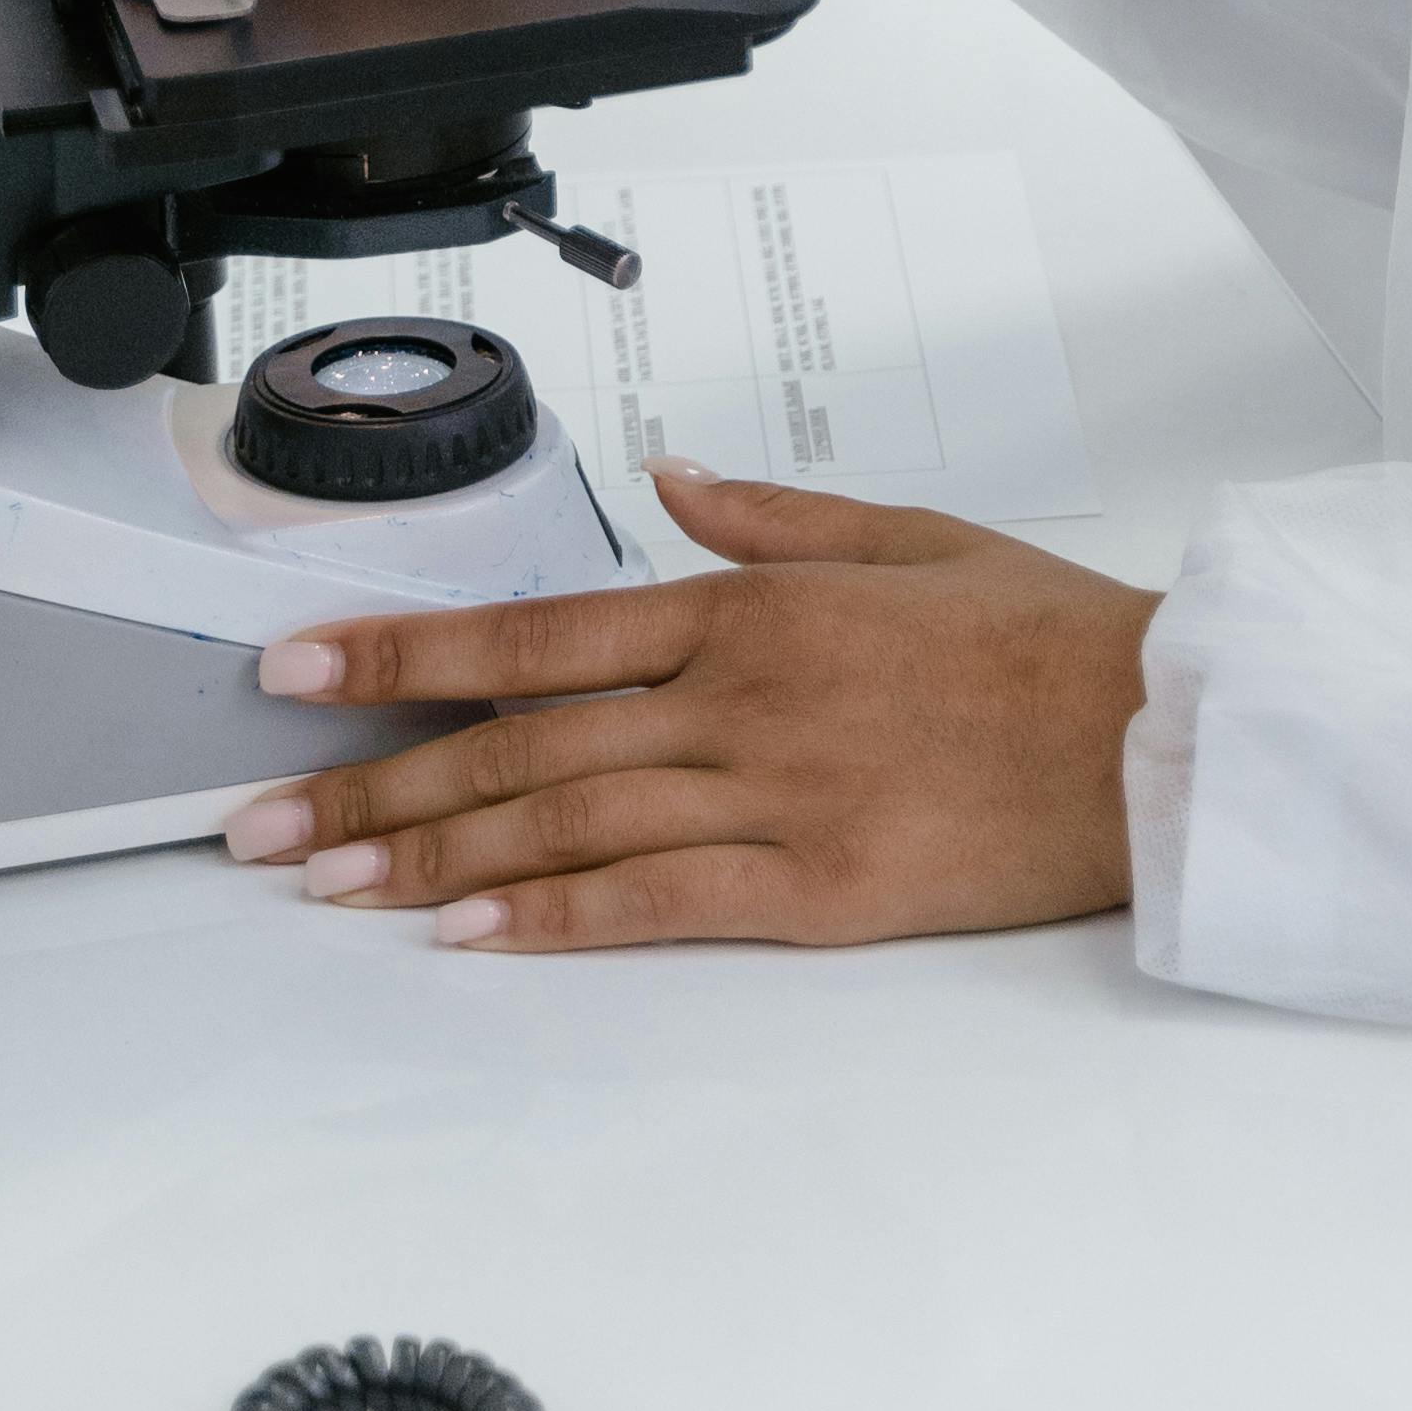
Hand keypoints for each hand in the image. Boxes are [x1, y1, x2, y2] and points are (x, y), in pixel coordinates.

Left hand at [224, 472, 1157, 949]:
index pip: (535, 631)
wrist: (1150, 729)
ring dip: (433, 856)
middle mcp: (740, 694)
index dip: (404, 653)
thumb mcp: (904, 534)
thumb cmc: (1038, 635)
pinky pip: (659, 902)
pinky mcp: (817, 886)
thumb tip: (669, 478)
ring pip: (565, 823)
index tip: (297, 671)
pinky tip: (472, 932)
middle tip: (261, 819)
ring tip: (327, 882)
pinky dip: (556, 916)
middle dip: (375, 778)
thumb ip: (771, 513)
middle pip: (520, 740)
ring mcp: (774, 794)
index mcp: (751, 604)